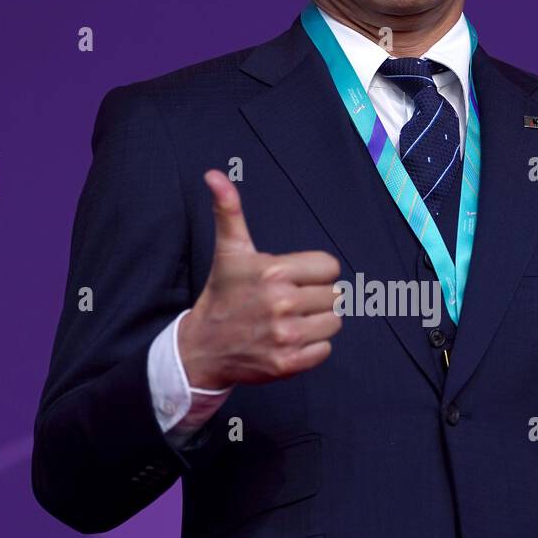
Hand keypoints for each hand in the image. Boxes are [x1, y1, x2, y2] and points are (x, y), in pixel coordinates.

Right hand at [178, 169, 343, 388]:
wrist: (202, 348)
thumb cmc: (223, 296)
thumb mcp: (229, 251)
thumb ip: (229, 211)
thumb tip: (214, 175)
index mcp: (273, 272)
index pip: (330, 268)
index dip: (314, 273)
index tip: (293, 279)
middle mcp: (281, 303)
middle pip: (335, 295)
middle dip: (315, 297)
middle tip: (289, 302)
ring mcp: (285, 336)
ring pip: (334, 322)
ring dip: (317, 322)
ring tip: (291, 320)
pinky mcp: (288, 363)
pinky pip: (325, 349)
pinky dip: (312, 348)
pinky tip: (289, 340)